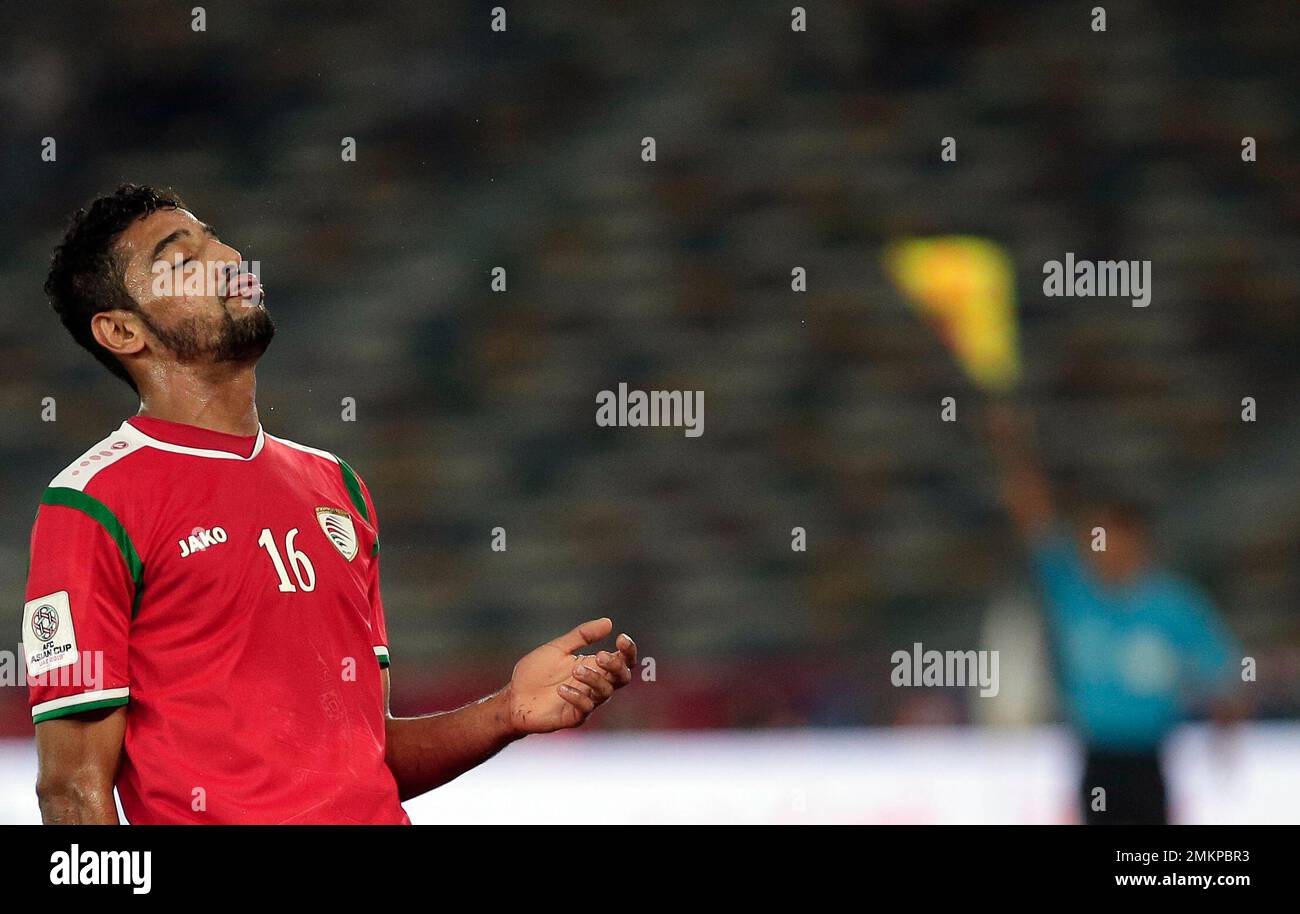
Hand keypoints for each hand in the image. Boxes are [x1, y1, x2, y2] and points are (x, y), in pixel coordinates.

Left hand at [503, 617, 636, 734]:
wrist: (513, 697)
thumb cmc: (536, 673)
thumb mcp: (558, 648)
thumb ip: (582, 636)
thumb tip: (608, 622)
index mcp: (594, 667)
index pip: (622, 660)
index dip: (628, 651)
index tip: (621, 638)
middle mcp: (595, 685)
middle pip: (622, 678)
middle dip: (615, 666)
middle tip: (599, 656)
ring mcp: (586, 701)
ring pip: (605, 692)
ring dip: (593, 679)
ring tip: (575, 670)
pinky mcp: (574, 717)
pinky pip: (586, 709)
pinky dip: (577, 696)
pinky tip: (561, 689)